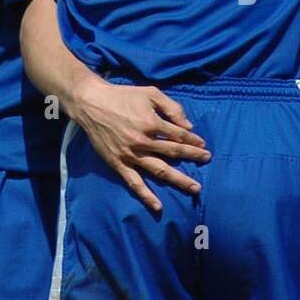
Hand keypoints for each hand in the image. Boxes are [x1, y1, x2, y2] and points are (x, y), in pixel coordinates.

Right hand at [68, 80, 210, 211]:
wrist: (92, 104)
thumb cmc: (123, 96)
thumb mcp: (150, 93)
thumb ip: (172, 107)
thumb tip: (188, 126)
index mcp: (151, 123)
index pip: (179, 135)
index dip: (193, 140)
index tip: (202, 145)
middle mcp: (143, 141)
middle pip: (174, 153)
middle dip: (193, 156)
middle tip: (207, 160)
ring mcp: (131, 155)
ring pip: (159, 170)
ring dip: (179, 180)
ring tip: (195, 188)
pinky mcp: (118, 164)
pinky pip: (134, 183)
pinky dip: (146, 195)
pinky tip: (158, 206)